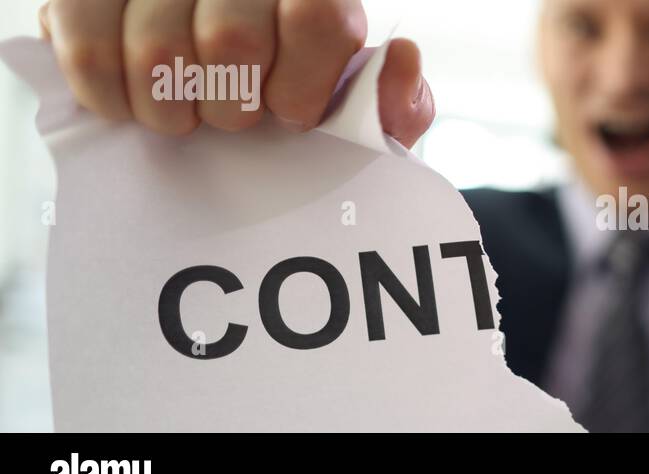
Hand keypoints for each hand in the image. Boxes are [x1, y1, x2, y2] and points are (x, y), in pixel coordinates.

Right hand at [38, 0, 433, 147]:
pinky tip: (130, 104)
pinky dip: (107, 94)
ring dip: (171, 111)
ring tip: (184, 117)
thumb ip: (394, 100)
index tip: (291, 114)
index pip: (319, 18)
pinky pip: (83, 41)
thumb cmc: (293, 84)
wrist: (223, 57)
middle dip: (232, 108)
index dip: (303, 85)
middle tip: (231, 117)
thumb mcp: (355, 99)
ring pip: (156, 50)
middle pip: (231, 40)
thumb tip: (401, 59)